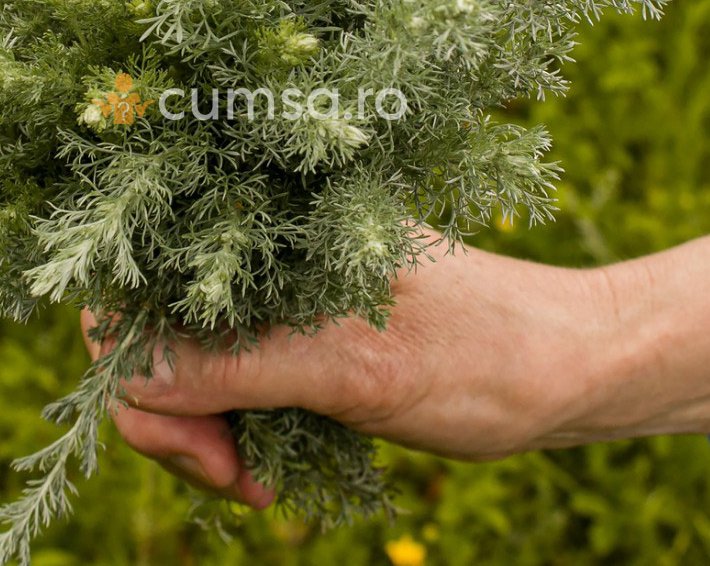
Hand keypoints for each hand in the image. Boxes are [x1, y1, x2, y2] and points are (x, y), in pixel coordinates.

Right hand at [80, 231, 709, 506]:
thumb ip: (242, 367)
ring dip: (200, 436)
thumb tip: (132, 382)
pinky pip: (226, 382)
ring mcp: (279, 293)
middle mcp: (262, 252)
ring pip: (181, 369)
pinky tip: (271, 470)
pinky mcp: (300, 331)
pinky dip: (232, 432)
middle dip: (169, 419)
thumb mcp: (361, 370)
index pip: (136, 293)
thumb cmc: (489, 356)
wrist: (578, 369)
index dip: (141, 378)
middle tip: (234, 477)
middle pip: (145, 337)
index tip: (208, 448)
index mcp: (270, 228)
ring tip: (258, 481)